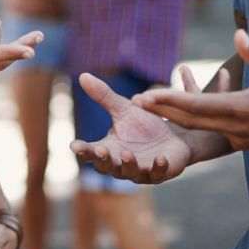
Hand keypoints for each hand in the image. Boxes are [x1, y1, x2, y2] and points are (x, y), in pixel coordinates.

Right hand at [69, 68, 218, 183]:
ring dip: (128, 164)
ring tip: (127, 154)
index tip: (74, 145)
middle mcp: (122, 164)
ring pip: (131, 173)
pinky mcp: (161, 172)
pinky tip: (159, 158)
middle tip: (99, 150)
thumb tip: (83, 75)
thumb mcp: (124, 109)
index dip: (83, 151)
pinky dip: (158, 167)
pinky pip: (158, 173)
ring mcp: (141, 171)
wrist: (174, 135)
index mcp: (110, 150)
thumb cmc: (144, 125)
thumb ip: (104, 96)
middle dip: (103, 160)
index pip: (91, 153)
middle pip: (107, 167)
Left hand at [134, 29, 248, 149]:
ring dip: (173, 117)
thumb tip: (238, 33)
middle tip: (135, 101)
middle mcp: (235, 128)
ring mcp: (237, 138)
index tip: (147, 94)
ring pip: (198, 128)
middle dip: (162, 110)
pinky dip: (191, 122)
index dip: (169, 100)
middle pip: (189, 120)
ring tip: (150, 105)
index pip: (196, 106)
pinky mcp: (240, 142)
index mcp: (241, 109)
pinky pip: (210, 130)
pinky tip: (176, 114)